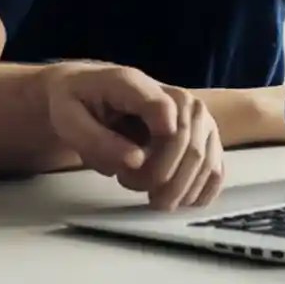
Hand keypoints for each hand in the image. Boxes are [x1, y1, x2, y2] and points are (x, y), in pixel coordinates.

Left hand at [45, 63, 224, 209]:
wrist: (91, 91)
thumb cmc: (77, 104)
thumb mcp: (68, 119)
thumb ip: (97, 140)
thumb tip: (136, 161)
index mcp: (136, 83)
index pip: (163, 112)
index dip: (155, 153)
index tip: (127, 176)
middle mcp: (176, 95)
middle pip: (187, 144)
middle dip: (160, 180)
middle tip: (127, 186)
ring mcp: (196, 115)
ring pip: (204, 161)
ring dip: (176, 190)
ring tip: (144, 191)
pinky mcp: (204, 134)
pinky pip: (216, 168)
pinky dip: (199, 191)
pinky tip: (179, 200)